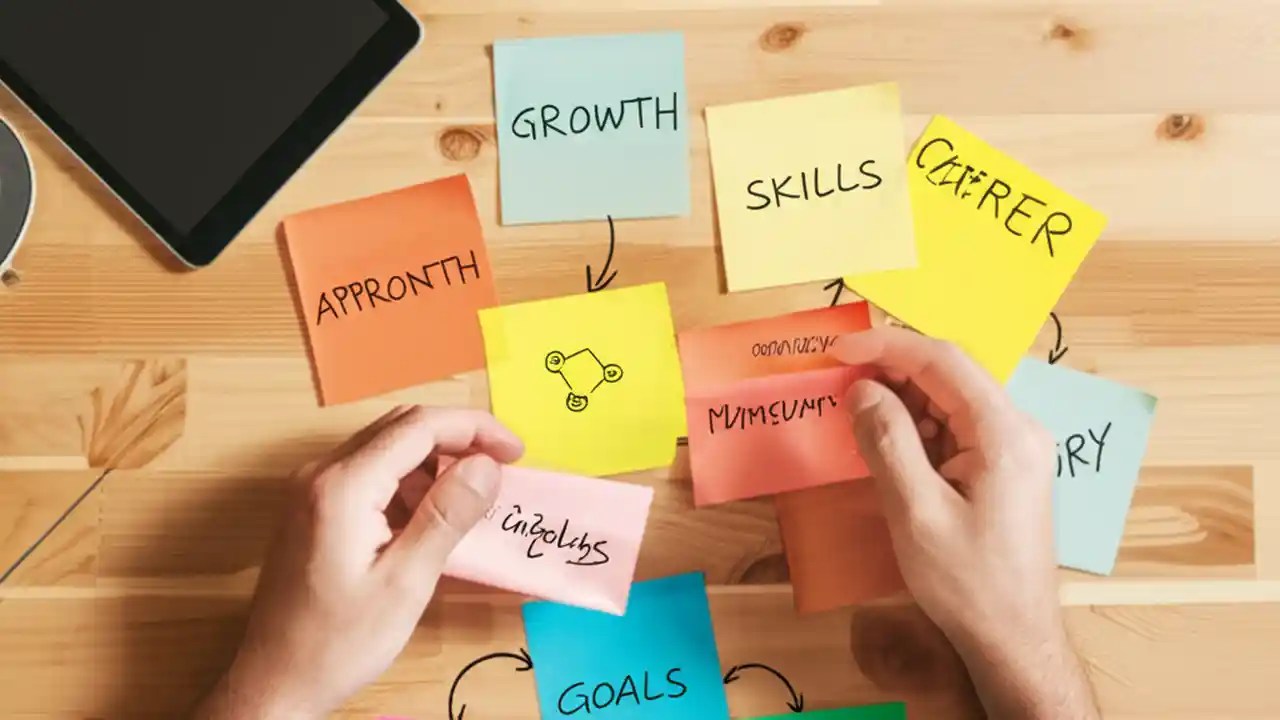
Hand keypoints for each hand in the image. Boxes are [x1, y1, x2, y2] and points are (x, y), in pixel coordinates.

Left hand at [194, 407, 522, 719]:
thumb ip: (446, 516)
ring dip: (433, 461)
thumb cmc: (338, 642)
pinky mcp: (311, 507)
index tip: (517, 452)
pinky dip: (407, 481)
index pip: (419, 426)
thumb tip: (486, 465)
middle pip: (401, 427)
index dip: (475, 428)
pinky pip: (368, 472)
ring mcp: (311, 489)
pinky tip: (428, 517)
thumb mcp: (405, 583)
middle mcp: (321, 473)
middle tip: (502, 468)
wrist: (274, 682)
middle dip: (457, 438)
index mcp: (343, 486)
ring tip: (470, 499)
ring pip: (385, 447)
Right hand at [833, 328, 1096, 719]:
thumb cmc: (967, 581)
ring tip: (853, 413)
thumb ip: (888, 443)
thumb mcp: (916, 512)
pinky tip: (886, 442)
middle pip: (948, 375)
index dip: (887, 346)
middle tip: (836, 381)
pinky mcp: (1003, 469)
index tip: (837, 351)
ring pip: (949, 401)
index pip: (943, 361)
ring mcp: (1014, 449)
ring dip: (901, 399)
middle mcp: (1017, 429)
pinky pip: (955, 429)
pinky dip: (917, 427)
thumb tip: (861, 391)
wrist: (1014, 638)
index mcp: (1004, 432)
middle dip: (890, 370)